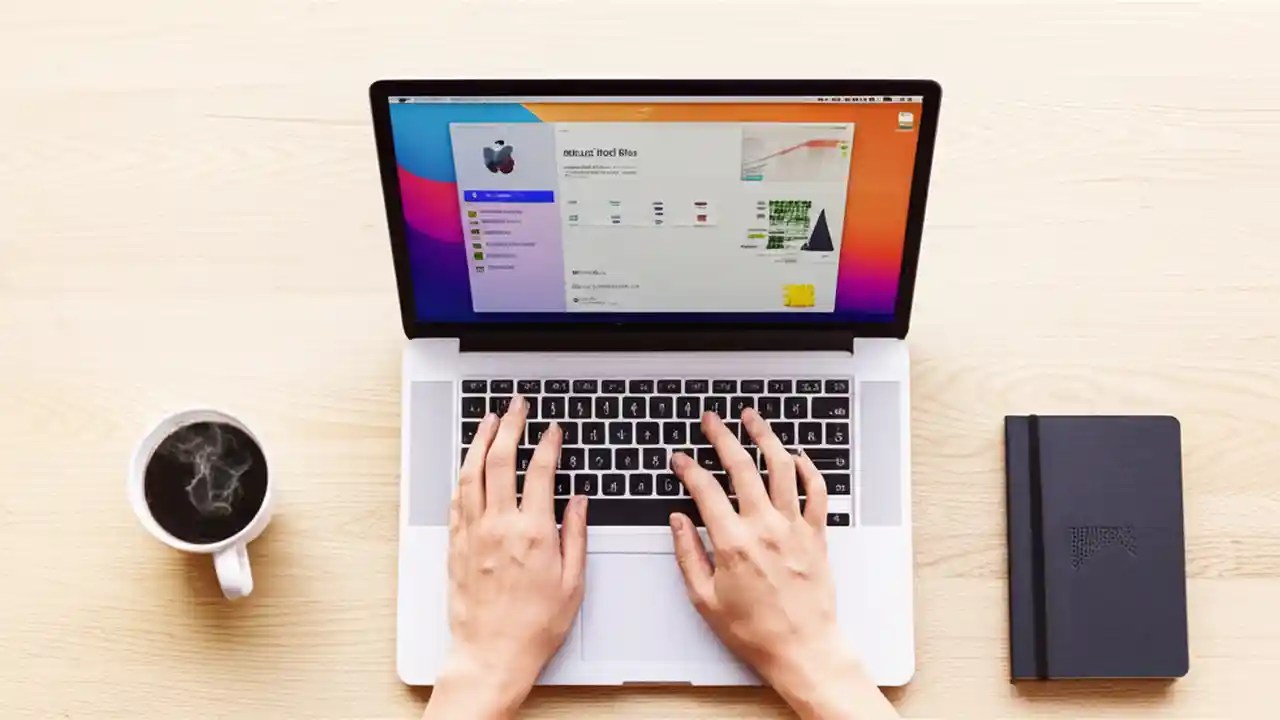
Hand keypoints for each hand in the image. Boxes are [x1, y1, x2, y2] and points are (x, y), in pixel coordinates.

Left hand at [424, 397, 587, 719]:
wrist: (492, 654)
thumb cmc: (533, 626)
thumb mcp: (573, 582)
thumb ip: (576, 534)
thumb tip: (578, 502)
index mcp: (533, 532)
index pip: (540, 471)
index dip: (547, 443)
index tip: (552, 430)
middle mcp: (499, 526)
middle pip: (500, 459)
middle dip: (510, 425)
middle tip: (517, 406)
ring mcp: (473, 533)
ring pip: (472, 472)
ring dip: (480, 440)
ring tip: (489, 421)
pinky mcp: (456, 545)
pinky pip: (457, 498)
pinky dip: (464, 473)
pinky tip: (469, 464)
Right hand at [668, 409, 896, 719]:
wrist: (803, 649)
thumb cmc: (755, 631)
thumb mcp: (705, 599)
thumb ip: (688, 554)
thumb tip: (678, 521)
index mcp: (733, 544)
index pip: (705, 491)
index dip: (689, 468)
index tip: (680, 458)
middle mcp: (765, 528)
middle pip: (742, 467)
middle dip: (723, 436)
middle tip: (712, 420)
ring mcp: (794, 528)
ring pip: (781, 467)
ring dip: (765, 437)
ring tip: (753, 418)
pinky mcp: (816, 535)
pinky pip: (815, 491)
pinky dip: (807, 468)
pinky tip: (796, 455)